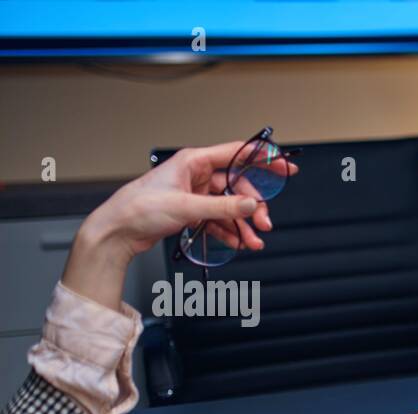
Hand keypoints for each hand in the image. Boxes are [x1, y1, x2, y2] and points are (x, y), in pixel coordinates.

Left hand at [63, 141, 297, 309]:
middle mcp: (196, 174)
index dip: (264, 159)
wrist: (118, 231)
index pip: (237, 154)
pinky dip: (229, 231)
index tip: (286, 166)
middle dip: (253, 207)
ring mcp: (194, 193)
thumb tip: (251, 204)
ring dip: (243, 224)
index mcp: (194, 161)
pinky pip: (219, 219)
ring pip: (229, 206)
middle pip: (237, 186)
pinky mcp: (191, 210)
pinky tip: (237, 243)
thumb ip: (223, 206)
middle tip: (264, 224)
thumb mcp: (186, 207)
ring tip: (253, 241)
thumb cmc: (139, 209)